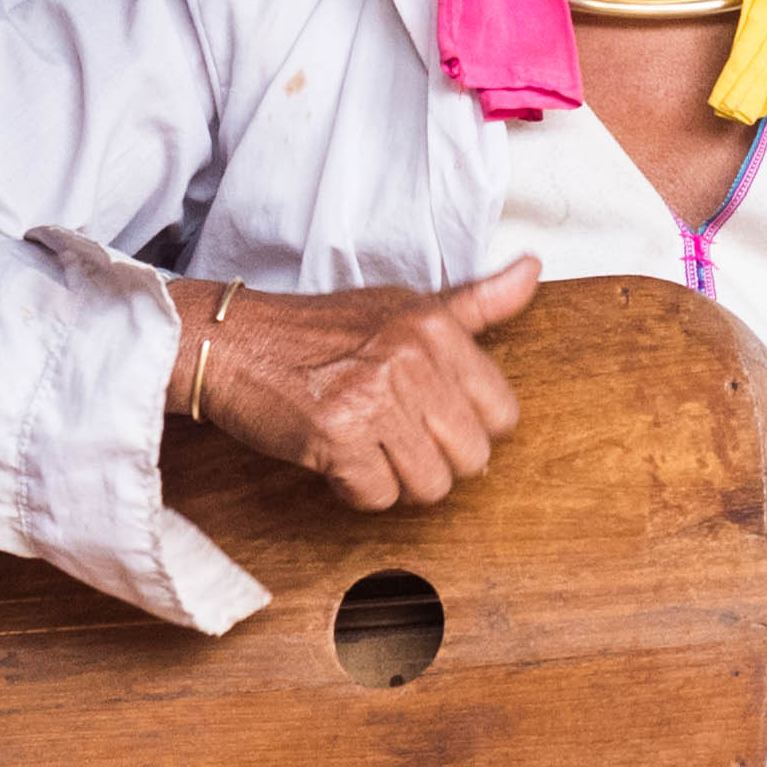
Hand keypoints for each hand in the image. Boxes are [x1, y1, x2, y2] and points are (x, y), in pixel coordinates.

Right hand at [169, 257, 537, 511]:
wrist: (233, 344)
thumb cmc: (322, 331)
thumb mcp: (404, 305)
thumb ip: (476, 303)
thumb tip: (532, 269)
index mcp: (437, 328)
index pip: (502, 414)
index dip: (469, 426)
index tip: (435, 416)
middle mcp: (412, 361)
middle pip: (471, 457)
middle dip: (434, 458)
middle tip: (395, 435)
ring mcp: (373, 400)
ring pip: (429, 485)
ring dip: (396, 478)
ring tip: (367, 445)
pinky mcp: (335, 438)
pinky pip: (377, 497)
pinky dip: (355, 489)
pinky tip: (337, 457)